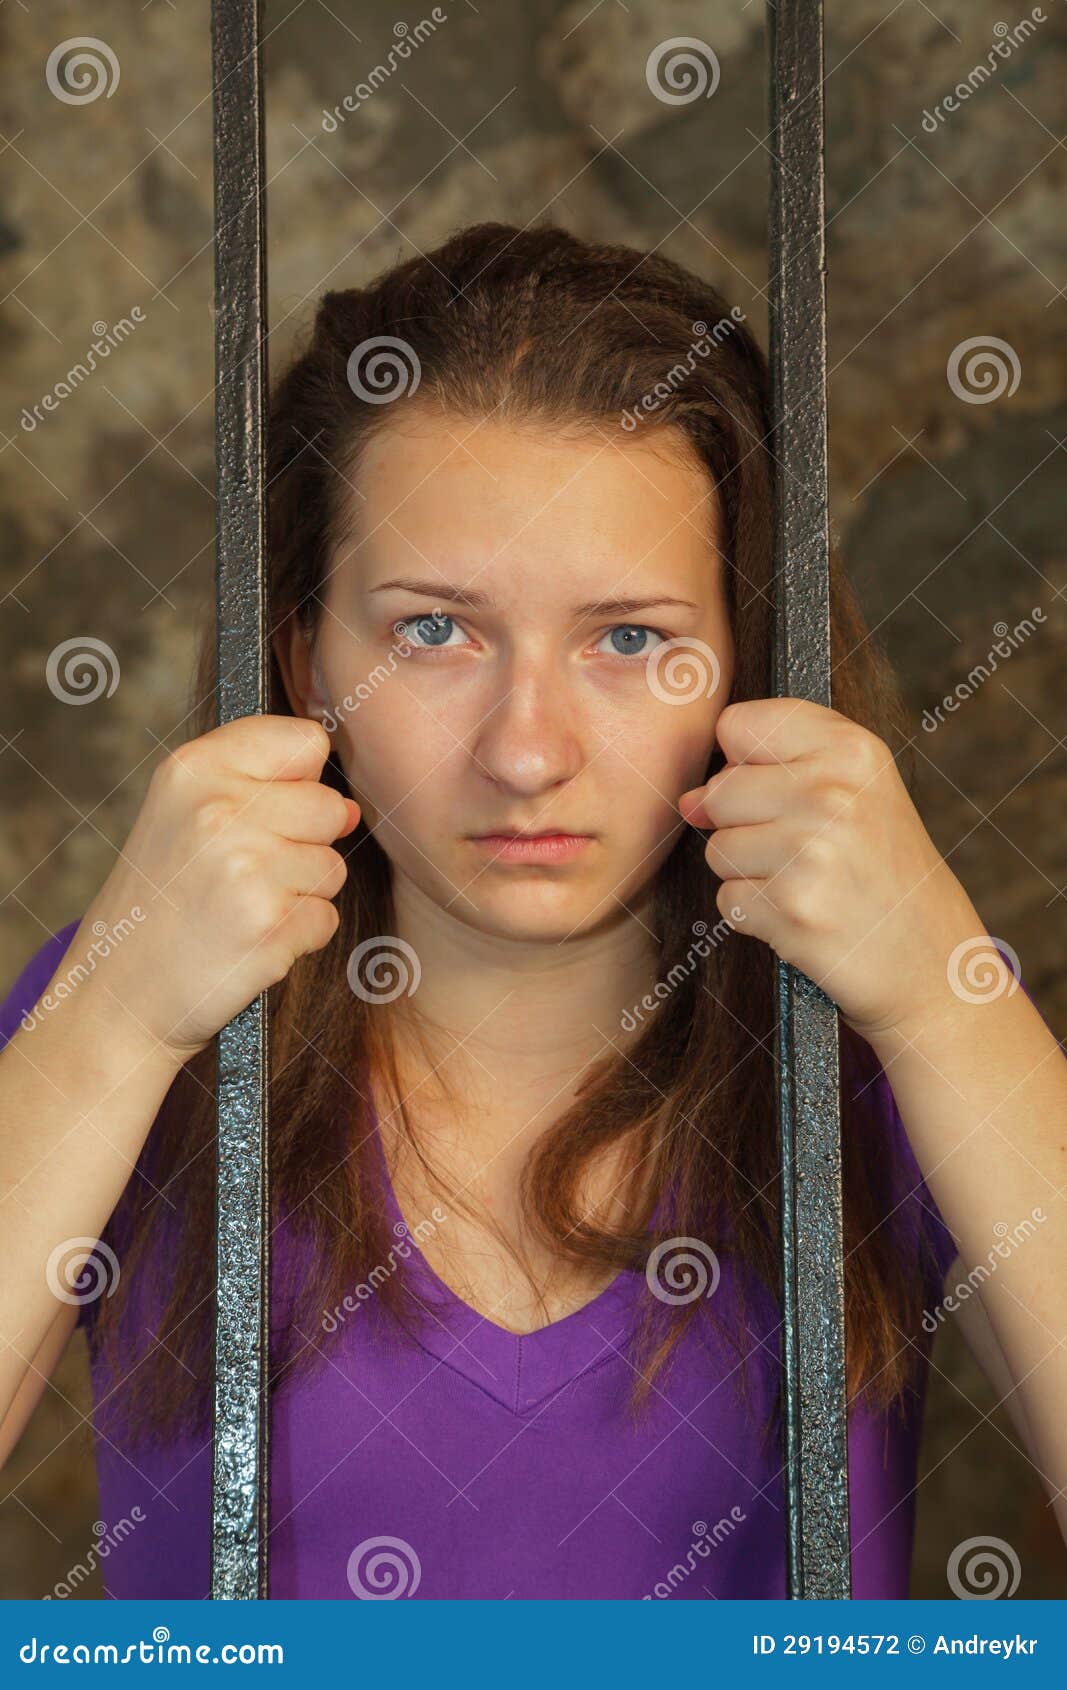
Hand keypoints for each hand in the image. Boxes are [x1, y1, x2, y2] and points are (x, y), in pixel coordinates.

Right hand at [75, 714, 360, 1063]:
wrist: (118, 995)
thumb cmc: (159, 902)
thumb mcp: (182, 814)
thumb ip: (262, 786)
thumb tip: (351, 809)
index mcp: (194, 768)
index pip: (305, 741)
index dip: (298, 781)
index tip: (262, 813)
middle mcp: (218, 810)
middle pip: (330, 807)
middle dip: (304, 843)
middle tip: (242, 874)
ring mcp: (245, 869)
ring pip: (332, 866)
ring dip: (300, 894)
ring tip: (240, 908)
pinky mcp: (269, 927)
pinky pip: (325, 918)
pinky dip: (297, 937)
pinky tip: (247, 941)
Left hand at [677, 698, 983, 1043]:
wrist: (931, 962)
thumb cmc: (884, 873)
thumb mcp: (859, 792)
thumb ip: (774, 768)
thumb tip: (688, 799)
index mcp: (851, 749)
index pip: (736, 723)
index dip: (742, 762)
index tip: (779, 790)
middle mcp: (833, 792)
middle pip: (718, 791)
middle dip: (742, 826)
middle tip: (804, 851)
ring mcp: (812, 850)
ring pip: (717, 848)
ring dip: (748, 874)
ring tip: (807, 883)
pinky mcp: (793, 907)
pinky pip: (728, 900)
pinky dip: (755, 915)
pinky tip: (803, 916)